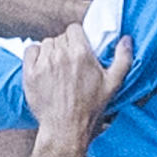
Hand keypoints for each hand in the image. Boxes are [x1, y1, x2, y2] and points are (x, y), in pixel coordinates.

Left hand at [22, 27, 129, 143]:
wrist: (65, 128)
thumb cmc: (90, 107)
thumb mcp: (112, 84)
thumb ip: (123, 59)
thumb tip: (126, 39)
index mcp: (81, 53)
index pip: (74, 29)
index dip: (77, 38)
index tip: (78, 49)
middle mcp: (61, 55)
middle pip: (60, 37)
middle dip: (65, 46)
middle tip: (70, 63)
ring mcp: (43, 63)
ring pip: (46, 43)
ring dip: (51, 51)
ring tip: (57, 68)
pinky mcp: (30, 72)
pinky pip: (31, 50)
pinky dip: (35, 55)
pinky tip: (43, 67)